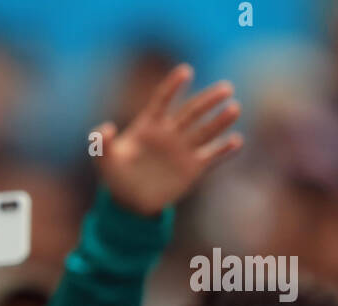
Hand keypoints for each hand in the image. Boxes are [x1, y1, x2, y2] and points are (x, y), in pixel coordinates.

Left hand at [92, 64, 242, 216]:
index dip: (173, 86)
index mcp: (149, 125)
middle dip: (208, 100)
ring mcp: (183, 150)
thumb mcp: (104, 159)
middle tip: (226, 88)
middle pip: (192, 112)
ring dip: (220, 121)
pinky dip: (224, 150)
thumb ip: (101, 142)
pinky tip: (236, 141)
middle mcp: (170, 133)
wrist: (129, 201)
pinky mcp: (193, 168)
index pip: (162, 100)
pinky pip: (212, 156)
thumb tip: (105, 128)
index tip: (185, 71)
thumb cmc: (115, 175)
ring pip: (205, 131)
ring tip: (234, 108)